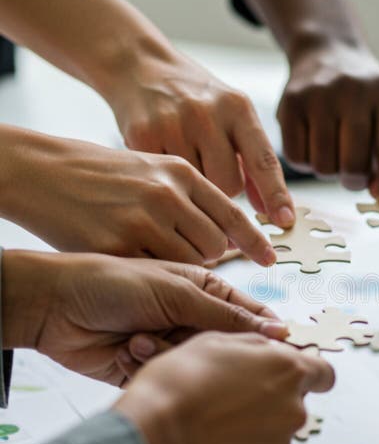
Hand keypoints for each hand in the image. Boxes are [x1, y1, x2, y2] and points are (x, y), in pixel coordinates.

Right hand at [0, 129, 274, 265]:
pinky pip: (157, 274)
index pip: (233, 212)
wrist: (42, 171)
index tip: (271, 258)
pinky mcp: (119, 244)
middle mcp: (168, 193)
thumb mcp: (153, 169)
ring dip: (182, 267)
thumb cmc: (102, 174)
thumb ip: (191, 195)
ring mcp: (143, 219)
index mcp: (181, 172)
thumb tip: (231, 233)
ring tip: (154, 250)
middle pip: (216, 245)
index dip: (256, 240)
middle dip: (209, 255)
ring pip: (190, 264)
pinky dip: (153, 274)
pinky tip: (135, 258)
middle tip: (184, 250)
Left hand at [2, 251, 286, 384]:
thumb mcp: (178, 293)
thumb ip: (228, 317)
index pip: (252, 317)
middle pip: (226, 350)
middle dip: (206, 350)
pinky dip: (146, 369)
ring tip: (137, 340)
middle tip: (183, 341)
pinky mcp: (150, 370)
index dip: (266, 335)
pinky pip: (169, 381)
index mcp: (208, 292)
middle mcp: (193, 320)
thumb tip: (278, 331)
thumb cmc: (114, 283)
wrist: (54, 307)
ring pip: (197, 369)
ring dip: (167, 356)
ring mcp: (172, 346)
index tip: (279, 354)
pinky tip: (124, 352)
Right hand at [105, 48, 293, 225]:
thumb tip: (270, 211)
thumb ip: (253, 161)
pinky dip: (169, 180)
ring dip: (197, 186)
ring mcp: (172, 123)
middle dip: (225, 188)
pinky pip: (167, 180)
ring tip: (187, 158)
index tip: (284, 220)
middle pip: (228, 183)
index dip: (275, 193)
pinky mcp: (142, 136)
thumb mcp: (232, 116)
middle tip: (210, 169)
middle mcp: (206, 113)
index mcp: (237, 108)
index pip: (263, 160)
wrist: (141, 65)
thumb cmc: (196, 98)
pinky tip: (164, 158)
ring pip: (198, 187)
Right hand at [114, 333, 333, 443]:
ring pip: (274, 437)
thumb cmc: (178, 382)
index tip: (294, 378)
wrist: (149, 434)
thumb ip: (256, 344)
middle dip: (270, 402)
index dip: (310, 376)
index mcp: (288, 373)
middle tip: (230, 399)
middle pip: (294, 407)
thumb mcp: (216, 341)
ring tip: (213, 426)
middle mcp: (293, 412)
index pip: (325, 375)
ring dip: (253, 431)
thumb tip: (274, 348)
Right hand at [278, 42, 378, 207]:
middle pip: (353, 164)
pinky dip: (306, 162)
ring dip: (329, 172)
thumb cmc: (367, 98)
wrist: (327, 53)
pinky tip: (314, 144)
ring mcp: (319, 95)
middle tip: (354, 172)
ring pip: (323, 166)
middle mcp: (354, 91)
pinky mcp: (291, 102)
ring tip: (334, 152)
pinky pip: (296, 157)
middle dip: (354, 180)